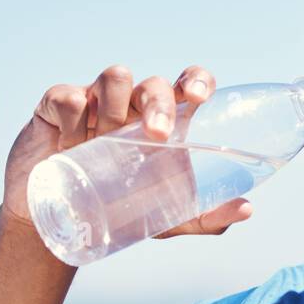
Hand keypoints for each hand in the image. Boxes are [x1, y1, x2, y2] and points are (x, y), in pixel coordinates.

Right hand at [2, 64, 252, 238]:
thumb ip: (206, 216)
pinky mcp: (57, 108)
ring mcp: (96, 103)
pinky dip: (72, 114)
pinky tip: (70, 141)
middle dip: (159, 103)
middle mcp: (134, 106)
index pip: (187, 84)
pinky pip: (67, 95)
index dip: (196, 80)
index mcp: (165, 122)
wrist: (59, 226)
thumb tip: (246, 209)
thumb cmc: (120, 210)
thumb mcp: (166, 218)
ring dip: (116, 105)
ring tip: (106, 139)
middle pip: (153, 84)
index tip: (198, 97)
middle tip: (158, 136)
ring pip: (115, 77)